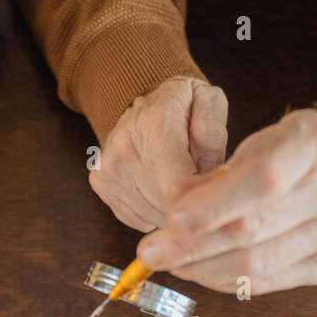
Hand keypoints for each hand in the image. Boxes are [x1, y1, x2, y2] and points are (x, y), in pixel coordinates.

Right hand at [89, 76, 228, 230]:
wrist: (139, 98)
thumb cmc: (183, 104)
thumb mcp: (208, 100)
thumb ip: (213, 133)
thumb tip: (210, 172)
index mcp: (155, 123)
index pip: (177, 185)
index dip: (202, 197)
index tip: (216, 193)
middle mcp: (125, 147)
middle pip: (167, 205)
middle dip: (191, 203)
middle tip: (202, 186)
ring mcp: (109, 168)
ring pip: (154, 216)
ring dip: (173, 209)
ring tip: (180, 184)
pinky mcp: (100, 183)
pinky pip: (138, 219)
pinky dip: (154, 212)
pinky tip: (160, 188)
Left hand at [135, 110, 316, 293]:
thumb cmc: (315, 151)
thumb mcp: (279, 135)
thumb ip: (233, 170)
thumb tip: (177, 211)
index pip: (263, 180)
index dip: (216, 204)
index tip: (172, 218)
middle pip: (253, 230)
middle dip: (192, 245)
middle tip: (150, 251)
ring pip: (257, 264)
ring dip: (203, 268)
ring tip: (169, 261)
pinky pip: (269, 282)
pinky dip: (227, 280)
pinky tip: (200, 271)